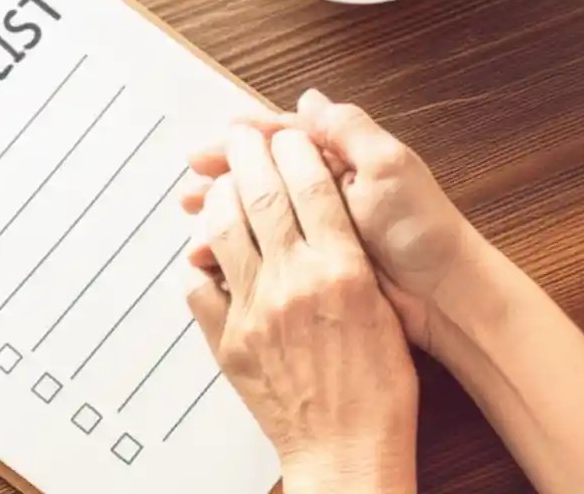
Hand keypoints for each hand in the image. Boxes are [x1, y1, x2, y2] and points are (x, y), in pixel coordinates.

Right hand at [184, 90, 489, 352]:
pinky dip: (238, 250)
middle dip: (224, 175)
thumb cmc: (423, 230)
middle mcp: (327, 189)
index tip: (211, 147)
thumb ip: (349, 129)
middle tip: (189, 185)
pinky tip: (214, 257)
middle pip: (263, 173)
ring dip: (224, 212)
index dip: (245, 142)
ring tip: (191, 220)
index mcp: (344, 159)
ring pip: (259, 211)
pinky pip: (267, 249)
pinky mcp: (314, 261)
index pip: (283, 139)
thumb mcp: (389, 167)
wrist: (444, 296)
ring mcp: (318, 227)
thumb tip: (308, 98)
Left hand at [185, 125, 417, 493]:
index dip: (293, 148)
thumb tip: (330, 215)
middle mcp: (295, 282)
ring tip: (220, 183)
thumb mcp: (384, 311)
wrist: (348, 451)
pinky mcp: (229, 340)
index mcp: (343, 271)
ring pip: (224, 229)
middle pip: (263, 194)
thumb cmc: (379, 391)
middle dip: (248, 154)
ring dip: (219, 197)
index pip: (311, 185)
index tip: (284, 133)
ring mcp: (256, 310)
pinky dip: (200, 262)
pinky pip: (199, 287)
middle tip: (240, 136)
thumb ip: (354, 260)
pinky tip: (205, 252)